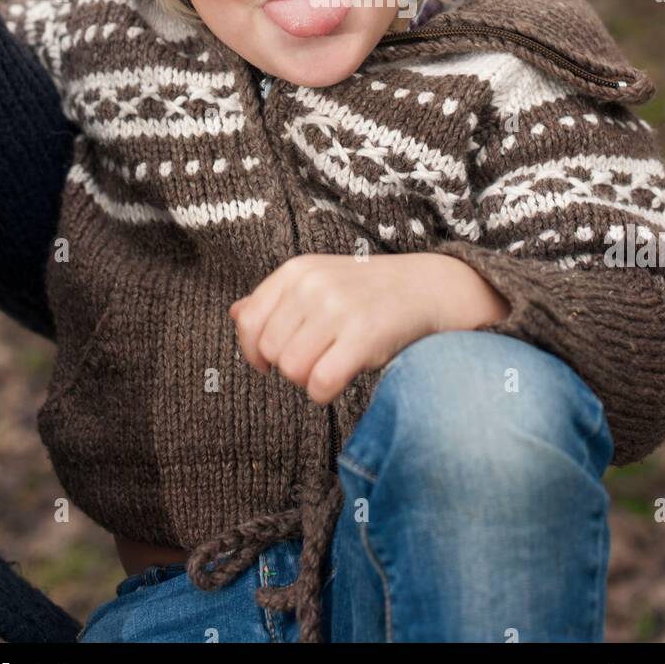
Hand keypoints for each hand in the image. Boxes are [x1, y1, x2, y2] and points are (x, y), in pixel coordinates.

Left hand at [229, 252, 458, 404]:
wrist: (429, 287)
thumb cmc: (368, 291)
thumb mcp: (319, 281)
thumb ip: (276, 299)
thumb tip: (235, 313)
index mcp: (297, 270)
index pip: (248, 322)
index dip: (253, 351)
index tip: (268, 362)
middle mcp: (313, 285)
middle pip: (270, 351)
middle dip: (288, 366)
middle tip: (316, 360)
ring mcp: (338, 308)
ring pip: (292, 370)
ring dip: (309, 379)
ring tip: (332, 365)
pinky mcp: (363, 335)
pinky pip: (321, 383)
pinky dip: (324, 393)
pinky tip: (339, 381)